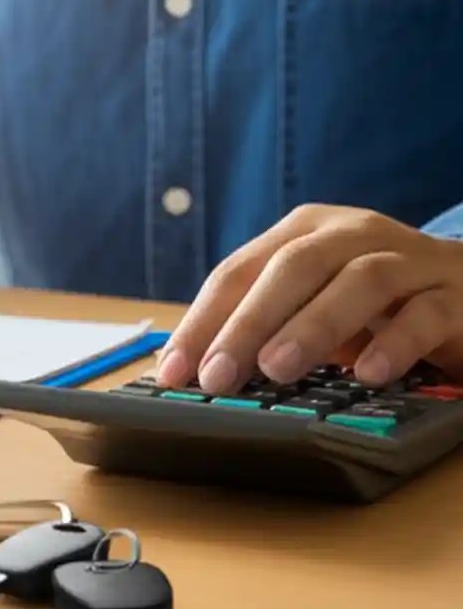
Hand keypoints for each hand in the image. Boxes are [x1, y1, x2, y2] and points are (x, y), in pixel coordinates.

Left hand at [156, 203, 462, 393]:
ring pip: (359, 281)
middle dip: (248, 323)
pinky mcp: (457, 294)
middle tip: (218, 375)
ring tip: (277, 370)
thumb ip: (261, 330)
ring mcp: (409, 260)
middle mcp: (353, 234)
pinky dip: (394, 342)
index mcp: (303, 233)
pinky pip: (425, 314)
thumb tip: (193, 375)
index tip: (173, 373)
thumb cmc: (375, 310)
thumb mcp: (311, 310)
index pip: (238, 271)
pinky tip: (367, 374)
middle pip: (293, 267)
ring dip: (313, 326)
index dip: (202, 321)